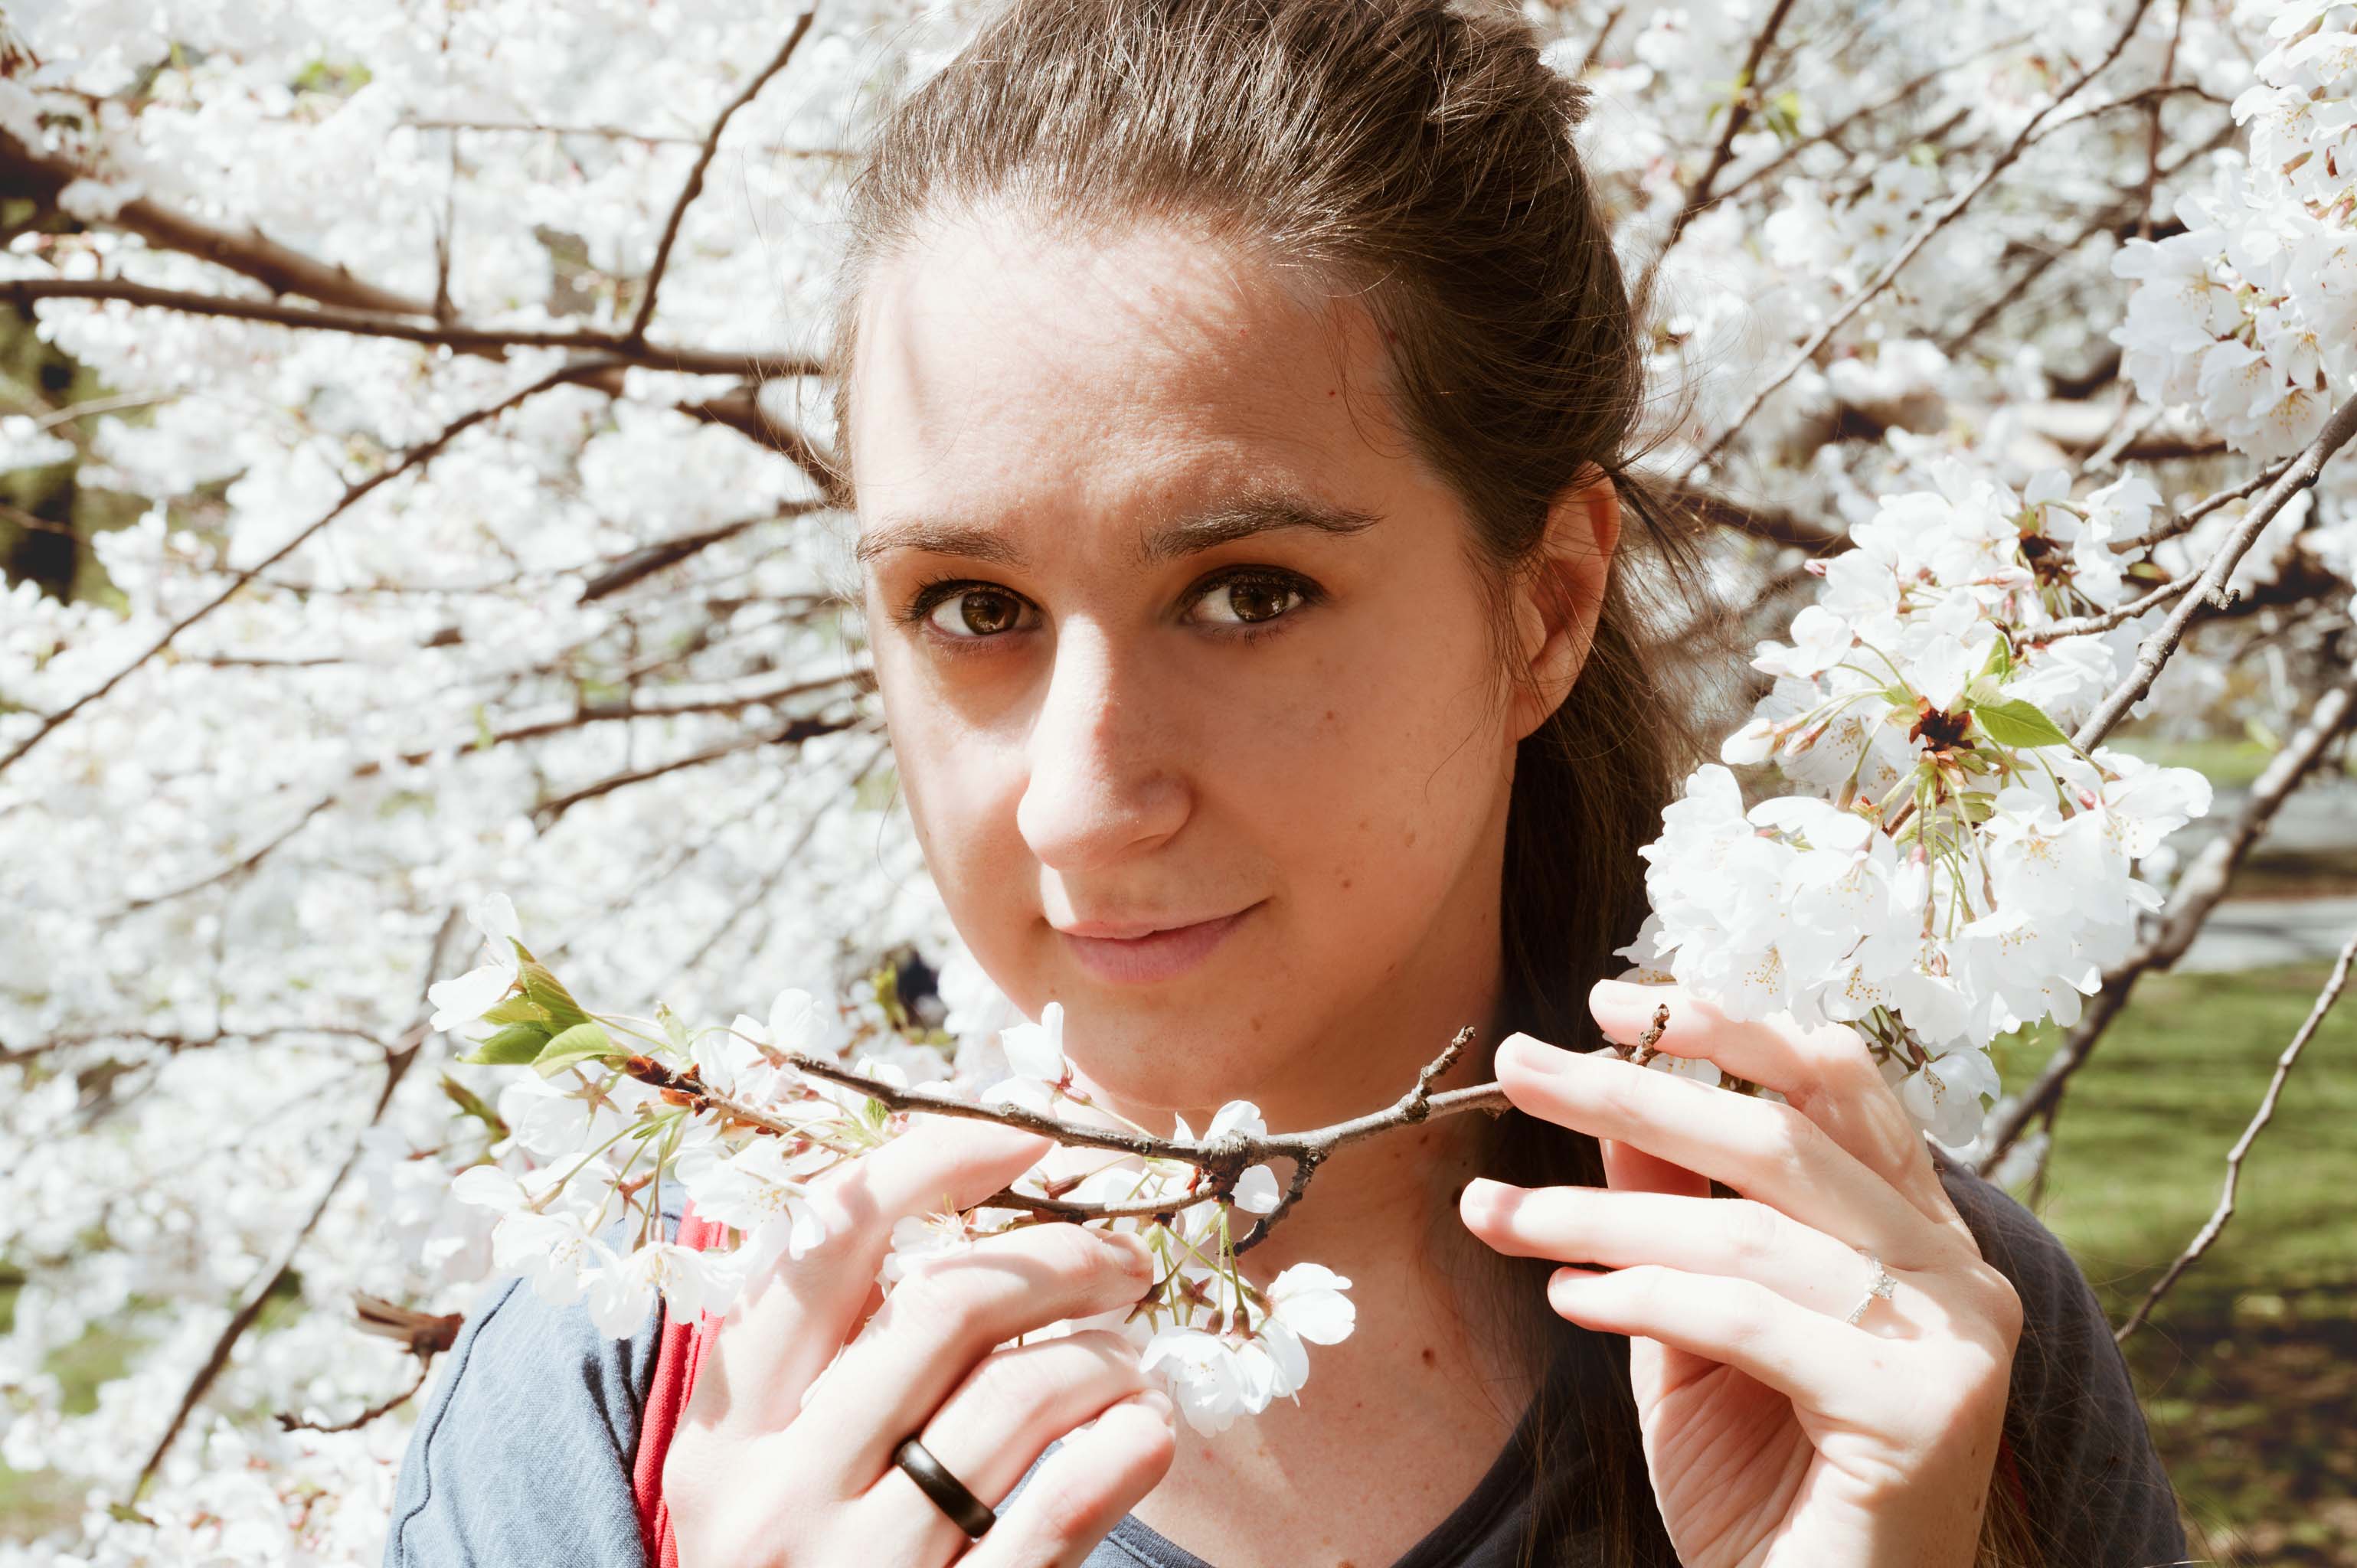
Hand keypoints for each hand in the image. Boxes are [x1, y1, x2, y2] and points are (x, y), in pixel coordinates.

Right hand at [663, 1117, 1177, 1566]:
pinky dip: (1121, 1452)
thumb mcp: (773, 1467)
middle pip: (947, 1306)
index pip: (825, 1237)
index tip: (1026, 1135)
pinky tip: (1147, 1433)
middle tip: (1123, 1262)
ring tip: (1132, 1360)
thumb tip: (956, 1182)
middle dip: (1062, 1257)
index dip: (935, 1160)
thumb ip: (828, 1351)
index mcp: (725, 1427)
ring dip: (1105, 1356)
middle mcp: (773, 1490)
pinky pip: (1055, 1516)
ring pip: (1017, 1399)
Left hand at [1456, 979, 2024, 1567]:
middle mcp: (1958, 1273)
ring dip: (1603, 1215)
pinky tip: (1569, 1303)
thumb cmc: (1755, 1490)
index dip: (1728, 1029)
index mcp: (1918, 1234)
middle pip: (1781, 1138)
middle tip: (1517, 1063)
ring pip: (1751, 1231)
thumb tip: (1605, 1088)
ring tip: (1502, 1220)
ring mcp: (1957, 1341)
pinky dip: (1645, 1298)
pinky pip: (1752, 1320)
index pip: (1836, 1087)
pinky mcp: (1927, 1413)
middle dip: (1635, 1091)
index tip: (1611, 1001)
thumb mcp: (1692, 1328)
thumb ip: (1669, 1207)